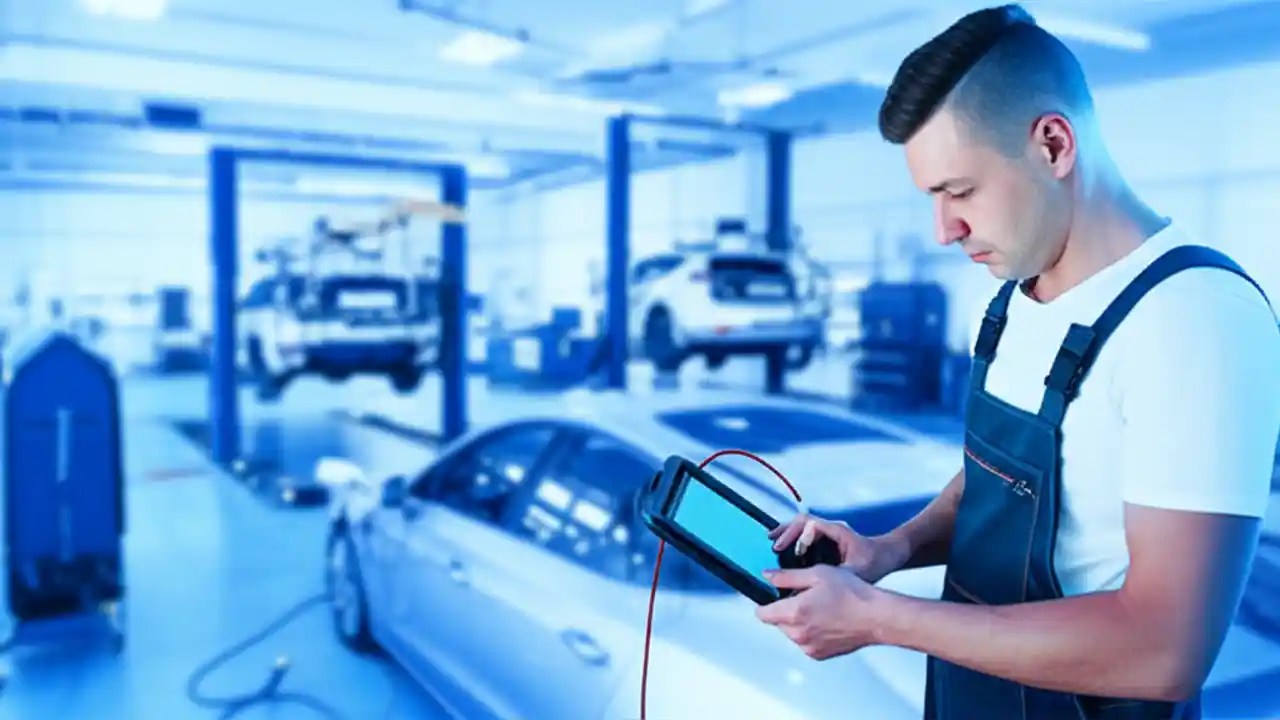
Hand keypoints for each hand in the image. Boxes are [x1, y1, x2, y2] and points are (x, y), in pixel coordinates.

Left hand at [755, 565, 889, 659]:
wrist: (876, 617)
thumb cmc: (852, 594)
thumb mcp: (817, 574)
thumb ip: (787, 576)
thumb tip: (767, 576)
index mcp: (794, 613)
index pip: (762, 614)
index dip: (765, 603)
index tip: (772, 597)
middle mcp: (798, 634)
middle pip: (777, 622)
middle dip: (785, 610)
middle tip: (806, 597)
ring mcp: (809, 647)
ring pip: (792, 633)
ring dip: (799, 622)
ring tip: (820, 608)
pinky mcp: (820, 655)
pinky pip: (806, 642)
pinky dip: (811, 633)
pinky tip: (827, 620)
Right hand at [768, 513, 908, 583]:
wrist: (890, 556)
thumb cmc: (877, 561)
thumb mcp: (857, 572)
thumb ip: (837, 578)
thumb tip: (814, 587)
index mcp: (836, 530)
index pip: (806, 523)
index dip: (790, 534)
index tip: (779, 546)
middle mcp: (831, 529)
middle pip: (800, 522)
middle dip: (784, 532)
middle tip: (772, 544)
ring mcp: (829, 533)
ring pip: (802, 528)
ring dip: (788, 535)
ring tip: (773, 545)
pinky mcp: (829, 541)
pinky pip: (807, 536)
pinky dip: (795, 542)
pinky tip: (787, 553)